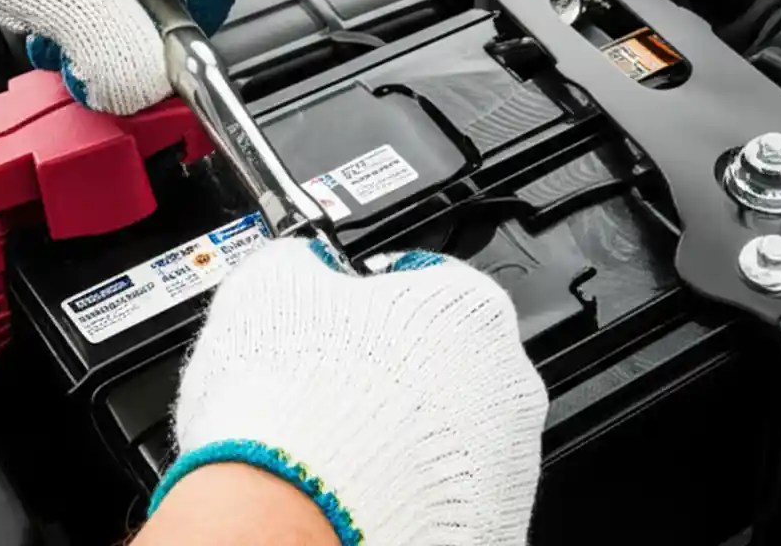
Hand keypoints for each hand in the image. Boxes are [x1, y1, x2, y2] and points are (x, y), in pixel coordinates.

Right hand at [155, 239, 548, 544]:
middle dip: (400, 372)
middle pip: (451, 363)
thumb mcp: (272, 284)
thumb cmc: (290, 409)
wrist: (287, 519)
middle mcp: (507, 384)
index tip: (343, 315)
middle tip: (336, 389)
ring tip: (344, 450)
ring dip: (412, 436)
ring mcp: (509, 463)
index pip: (427, 282)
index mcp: (468, 308)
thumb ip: (307, 261)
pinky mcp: (495, 527)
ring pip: (458, 436)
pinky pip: (455, 499)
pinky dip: (418, 496)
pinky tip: (369, 494)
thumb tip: (304, 263)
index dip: (374, 298)